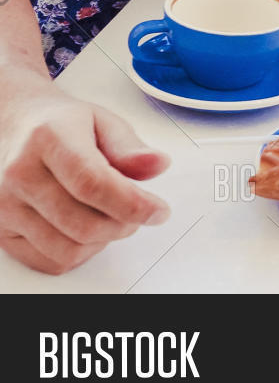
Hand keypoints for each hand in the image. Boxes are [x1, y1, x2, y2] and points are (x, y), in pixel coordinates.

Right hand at [0, 78, 170, 273]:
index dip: (132, 204)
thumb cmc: (60, 125)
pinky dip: (79, 253)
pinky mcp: (2, 229)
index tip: (159, 210)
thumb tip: (157, 164)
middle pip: (83, 224)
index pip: (92, 183)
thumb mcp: (102, 121)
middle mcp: (20, 174)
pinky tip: (87, 230)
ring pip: (68, 249)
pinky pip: (50, 260)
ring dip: (104, 241)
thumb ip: (130, 147)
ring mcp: (5, 206)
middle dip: (124, 224)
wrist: (13, 128)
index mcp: (48, 139)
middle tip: (139, 211)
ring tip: (113, 217)